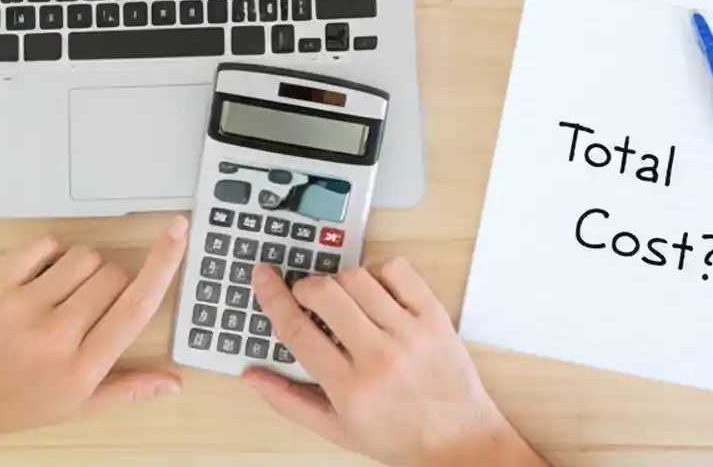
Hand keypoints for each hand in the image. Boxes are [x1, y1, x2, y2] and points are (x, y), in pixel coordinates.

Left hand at [0, 216, 188, 460]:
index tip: (179, 232)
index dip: (165, 263)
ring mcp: (24, 307)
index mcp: (83, 367)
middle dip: (111, 283)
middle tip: (87, 307)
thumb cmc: (13, 402)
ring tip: (61, 294)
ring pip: (84, 256)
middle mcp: (57, 336)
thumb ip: (128, 389)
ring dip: (83, 267)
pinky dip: (50, 253)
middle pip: (114, 275)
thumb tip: (174, 383)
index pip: (138, 305)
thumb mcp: (76, 407)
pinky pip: (45, 244)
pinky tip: (39, 280)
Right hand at [244, 259, 547, 466]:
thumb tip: (252, 376)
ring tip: (342, 299)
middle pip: (324, 294)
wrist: (461, 442)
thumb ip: (288, 400)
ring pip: (357, 277)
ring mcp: (411, 334)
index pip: (297, 329)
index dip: (272, 297)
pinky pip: (397, 271)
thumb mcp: (336, 429)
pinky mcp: (435, 317)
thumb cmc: (398, 437)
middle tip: (305, 296)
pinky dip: (377, 270)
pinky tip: (374, 289)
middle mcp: (380, 358)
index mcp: (350, 389)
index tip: (262, 277)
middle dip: (305, 287)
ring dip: (339, 280)